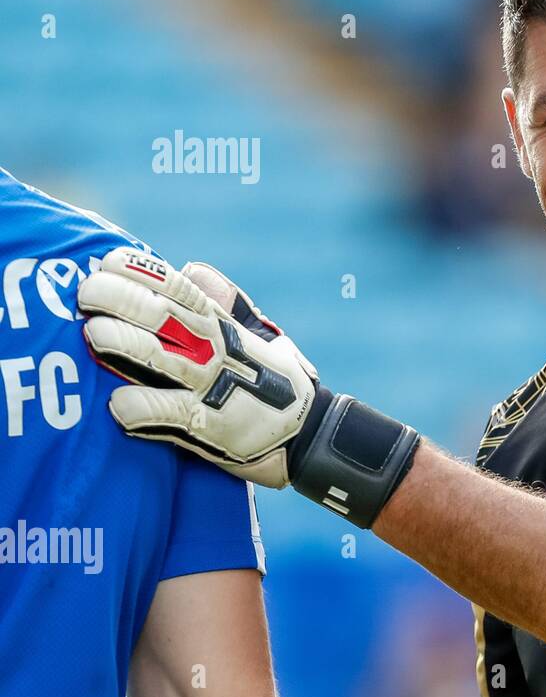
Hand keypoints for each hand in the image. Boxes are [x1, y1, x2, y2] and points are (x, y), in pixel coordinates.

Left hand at [78, 248, 419, 525]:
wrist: (307, 436)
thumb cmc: (277, 382)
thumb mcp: (261, 334)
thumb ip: (225, 302)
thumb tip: (191, 267)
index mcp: (223, 326)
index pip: (178, 288)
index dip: (142, 271)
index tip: (109, 260)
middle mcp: (215, 350)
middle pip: (160, 315)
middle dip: (119, 298)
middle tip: (86, 292)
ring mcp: (210, 387)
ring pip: (159, 357)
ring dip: (124, 343)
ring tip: (94, 333)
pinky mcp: (207, 427)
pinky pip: (166, 414)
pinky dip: (139, 407)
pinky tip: (117, 404)